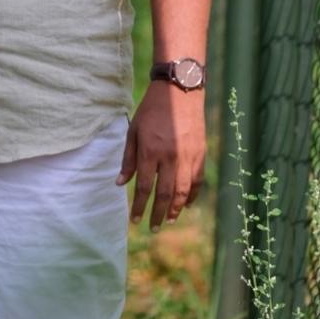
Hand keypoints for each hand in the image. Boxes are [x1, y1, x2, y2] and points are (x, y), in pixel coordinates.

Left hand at [116, 81, 205, 229]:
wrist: (180, 91)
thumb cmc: (152, 110)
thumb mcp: (133, 130)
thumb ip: (128, 159)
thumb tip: (119, 183)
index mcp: (150, 151)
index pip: (143, 187)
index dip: (138, 206)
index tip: (134, 220)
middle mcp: (170, 157)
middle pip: (165, 194)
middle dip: (158, 214)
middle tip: (153, 228)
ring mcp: (188, 157)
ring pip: (183, 191)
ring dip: (176, 210)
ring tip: (170, 220)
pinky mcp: (200, 154)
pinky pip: (197, 181)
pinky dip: (192, 195)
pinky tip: (186, 205)